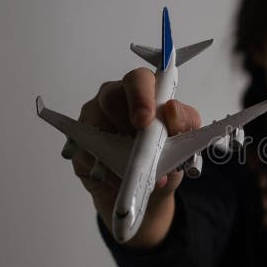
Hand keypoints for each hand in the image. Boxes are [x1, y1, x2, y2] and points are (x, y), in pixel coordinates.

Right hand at [70, 67, 200, 238]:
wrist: (151, 187)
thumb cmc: (166, 154)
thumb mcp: (185, 137)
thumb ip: (185, 121)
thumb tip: (172, 110)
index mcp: (144, 92)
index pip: (138, 79)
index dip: (140, 97)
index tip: (145, 120)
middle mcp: (115, 99)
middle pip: (110, 98)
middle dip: (126, 125)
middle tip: (141, 149)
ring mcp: (93, 119)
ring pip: (95, 125)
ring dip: (118, 151)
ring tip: (136, 169)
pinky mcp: (80, 143)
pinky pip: (87, 152)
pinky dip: (106, 169)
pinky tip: (120, 178)